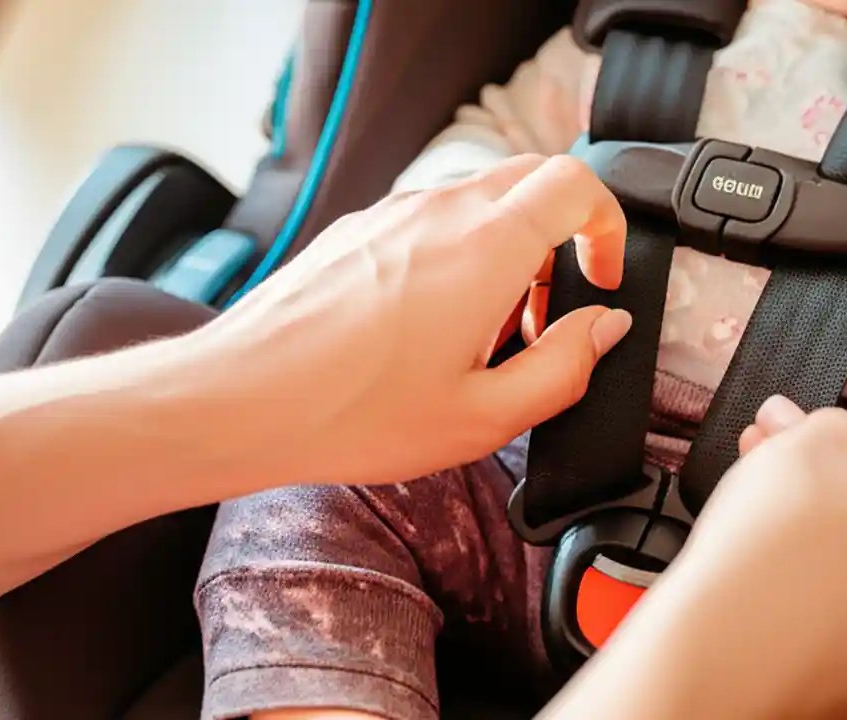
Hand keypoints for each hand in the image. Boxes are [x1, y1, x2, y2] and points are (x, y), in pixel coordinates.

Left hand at [190, 154, 630, 486]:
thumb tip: (604, 329)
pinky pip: (432, 220)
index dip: (607, 226)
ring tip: (484, 336)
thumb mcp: (484, 417)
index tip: (599, 280)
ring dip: (509, 251)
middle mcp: (441, 212)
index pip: (577, 183)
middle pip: (533, 180)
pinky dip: (459, 255)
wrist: (238, 399)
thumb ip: (564, 368)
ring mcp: (394, 213)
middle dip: (562, 239)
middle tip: (546, 315)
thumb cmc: (352, 413)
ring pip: (482, 201)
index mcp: (486, 248)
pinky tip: (430, 330)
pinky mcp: (360, 228)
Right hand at [546, 399, 846, 719]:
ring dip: (816, 532)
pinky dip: (813, 586)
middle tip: (770, 462)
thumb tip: (829, 432)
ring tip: (756, 512)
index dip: (837, 442)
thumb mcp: (811, 442)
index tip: (798, 435)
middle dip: (823, 485)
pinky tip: (767, 564)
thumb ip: (835, 424)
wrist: (724, 652)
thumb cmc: (775, 551)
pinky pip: (846, 615)